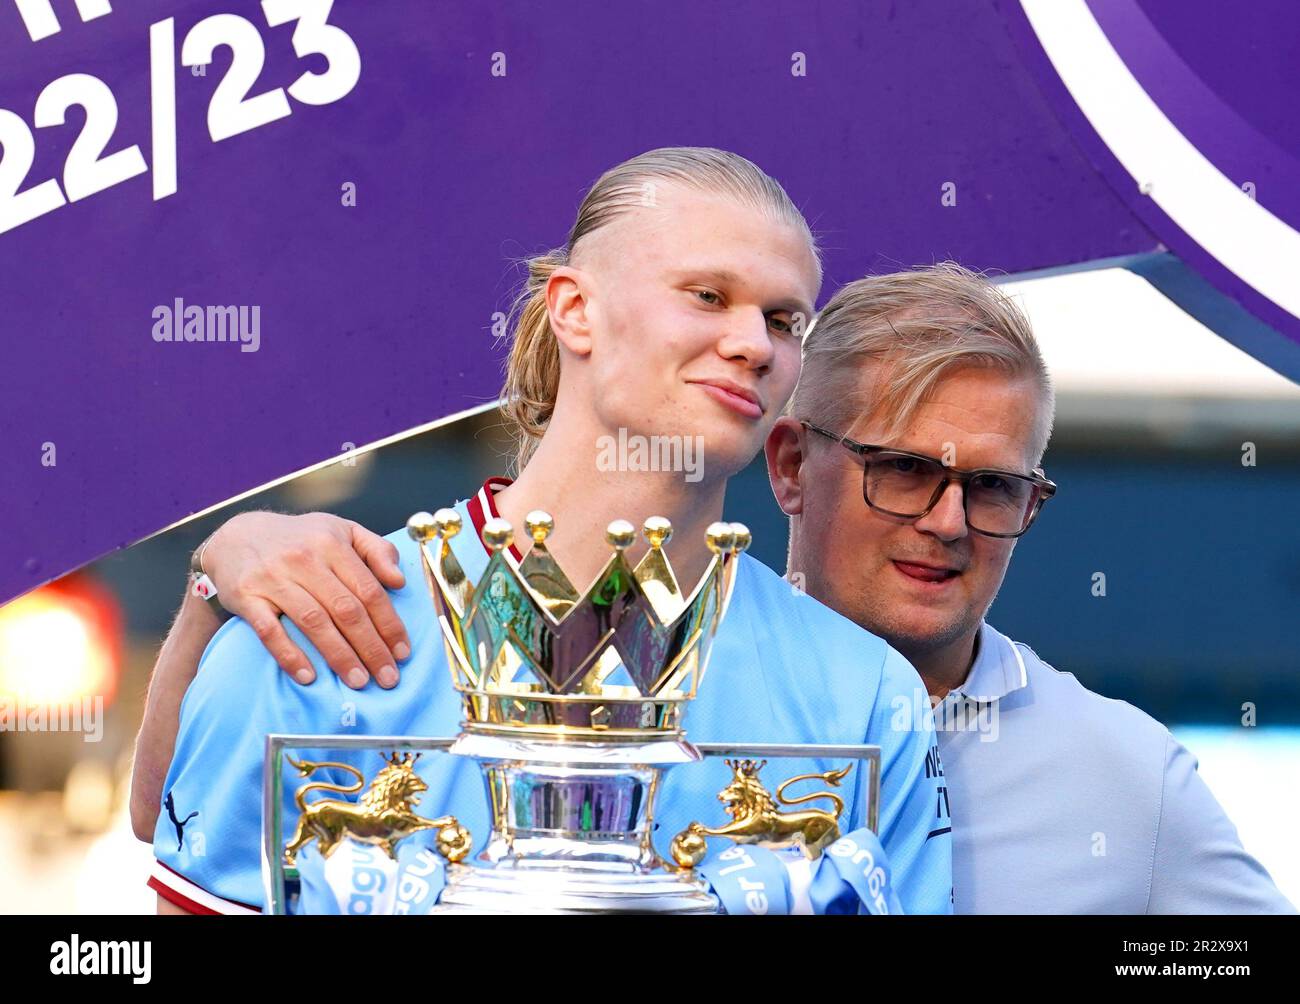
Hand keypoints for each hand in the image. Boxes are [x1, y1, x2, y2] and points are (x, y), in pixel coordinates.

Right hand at [200, 511, 410, 688]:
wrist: (237, 536)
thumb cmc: (301, 539)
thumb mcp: (342, 530)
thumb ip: (377, 550)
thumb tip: (399, 581)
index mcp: (332, 544)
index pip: (368, 590)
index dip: (389, 624)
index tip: (403, 652)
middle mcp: (304, 560)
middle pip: (346, 610)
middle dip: (371, 648)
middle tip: (388, 677)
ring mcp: (273, 579)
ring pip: (314, 622)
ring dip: (340, 656)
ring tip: (359, 681)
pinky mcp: (246, 597)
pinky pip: (270, 631)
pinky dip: (290, 655)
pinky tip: (308, 677)